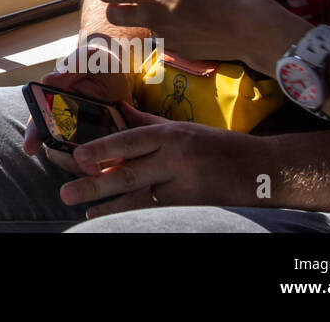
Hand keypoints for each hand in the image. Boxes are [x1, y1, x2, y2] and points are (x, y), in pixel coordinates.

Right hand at [24, 48, 133, 175]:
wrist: (124, 74)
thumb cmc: (100, 63)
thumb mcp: (89, 59)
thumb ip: (72, 67)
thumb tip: (49, 80)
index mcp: (52, 101)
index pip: (37, 120)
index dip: (32, 134)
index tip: (30, 147)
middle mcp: (62, 122)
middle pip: (54, 147)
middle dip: (64, 158)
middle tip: (80, 162)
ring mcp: (80, 136)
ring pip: (74, 159)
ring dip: (83, 166)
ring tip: (98, 168)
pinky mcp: (100, 144)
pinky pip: (96, 161)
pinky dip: (102, 166)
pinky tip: (113, 165)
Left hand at [59, 102, 263, 216]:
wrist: (263, 169)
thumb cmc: (218, 145)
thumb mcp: (183, 128)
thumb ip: (147, 124)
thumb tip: (116, 109)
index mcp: (171, 134)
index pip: (130, 140)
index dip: (102, 148)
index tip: (77, 156)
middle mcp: (175, 158)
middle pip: (129, 173)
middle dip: (94, 184)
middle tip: (66, 192)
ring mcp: (183, 185)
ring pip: (139, 197)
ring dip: (108, 206)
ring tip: (84, 211)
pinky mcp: (191, 205)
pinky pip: (155, 210)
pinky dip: (132, 215)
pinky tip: (112, 219)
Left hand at [79, 0, 304, 67]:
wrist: (250, 27)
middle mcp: (149, 17)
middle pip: (115, 14)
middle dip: (112, 4)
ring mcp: (163, 37)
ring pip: (138, 27)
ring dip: (138, 16)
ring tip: (158, 6)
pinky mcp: (178, 50)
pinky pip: (161, 36)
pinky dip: (163, 27)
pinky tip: (183, 20)